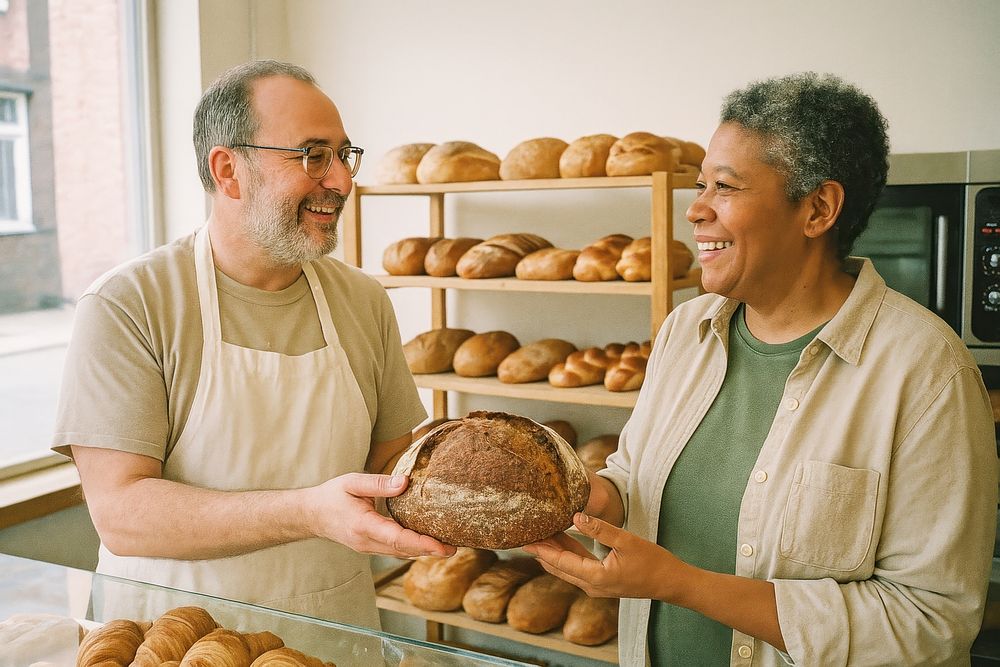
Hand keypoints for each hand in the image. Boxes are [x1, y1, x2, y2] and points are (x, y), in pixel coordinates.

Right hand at [309, 473, 455, 558]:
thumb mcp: (352, 482)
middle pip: (404, 550)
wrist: (311, 515)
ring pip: (400, 553)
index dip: (421, 543)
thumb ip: (379, 483)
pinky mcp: (371, 548)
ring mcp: (368, 548)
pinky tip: (428, 543)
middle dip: (430, 550)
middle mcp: (367, 542)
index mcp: (363, 525)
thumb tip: (405, 482)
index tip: (441, 546)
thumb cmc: (332, 496)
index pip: (397, 538)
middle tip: (456, 547)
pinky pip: (395, 551)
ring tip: (448, 546)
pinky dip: (413, 548)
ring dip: (423, 551)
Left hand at [523, 512, 685, 600]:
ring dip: (554, 552)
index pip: (560, 562)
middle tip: (524, 534)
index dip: (541, 550)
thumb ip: (600, 529)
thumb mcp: (627, 541)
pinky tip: (562, 540)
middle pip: (559, 566)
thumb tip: (576, 516)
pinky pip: (579, 567)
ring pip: (568, 567)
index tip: (524, 541)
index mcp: (596, 577)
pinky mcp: (602, 581)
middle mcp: (592, 585)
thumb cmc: (653, 562)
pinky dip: (568, 554)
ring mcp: (596, 585)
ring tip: (538, 534)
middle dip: (542, 551)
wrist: (671, 583)